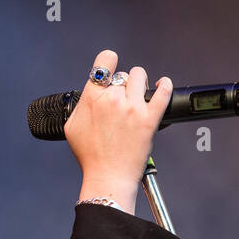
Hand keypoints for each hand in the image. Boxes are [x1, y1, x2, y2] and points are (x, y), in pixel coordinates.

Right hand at [65, 49, 171, 210]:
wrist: (108, 177)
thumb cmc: (91, 156)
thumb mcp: (73, 126)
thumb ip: (82, 105)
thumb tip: (90, 95)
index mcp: (92, 98)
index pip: (103, 63)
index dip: (108, 61)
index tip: (112, 65)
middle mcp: (112, 99)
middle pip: (123, 75)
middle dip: (123, 85)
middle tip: (122, 100)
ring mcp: (132, 108)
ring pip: (141, 77)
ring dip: (140, 83)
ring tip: (139, 95)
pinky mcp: (149, 119)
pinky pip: (163, 92)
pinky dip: (165, 85)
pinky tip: (163, 85)